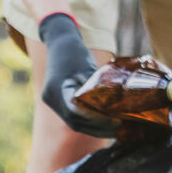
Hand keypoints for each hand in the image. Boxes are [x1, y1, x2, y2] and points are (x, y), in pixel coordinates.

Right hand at [37, 12, 121, 137]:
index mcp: (57, 88)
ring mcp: (52, 102)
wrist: (58, 42)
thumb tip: (115, 106)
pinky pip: (73, 117)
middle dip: (99, 128)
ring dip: (95, 128)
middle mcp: (51, 98)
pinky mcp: (57, 103)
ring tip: (116, 129)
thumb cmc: (75, 52)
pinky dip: (89, 122)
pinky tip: (105, 124)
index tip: (114, 121)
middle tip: (120, 129)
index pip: (76, 112)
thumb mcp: (88, 68)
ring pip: (74, 123)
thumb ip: (96, 88)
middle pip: (75, 122)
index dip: (95, 120)